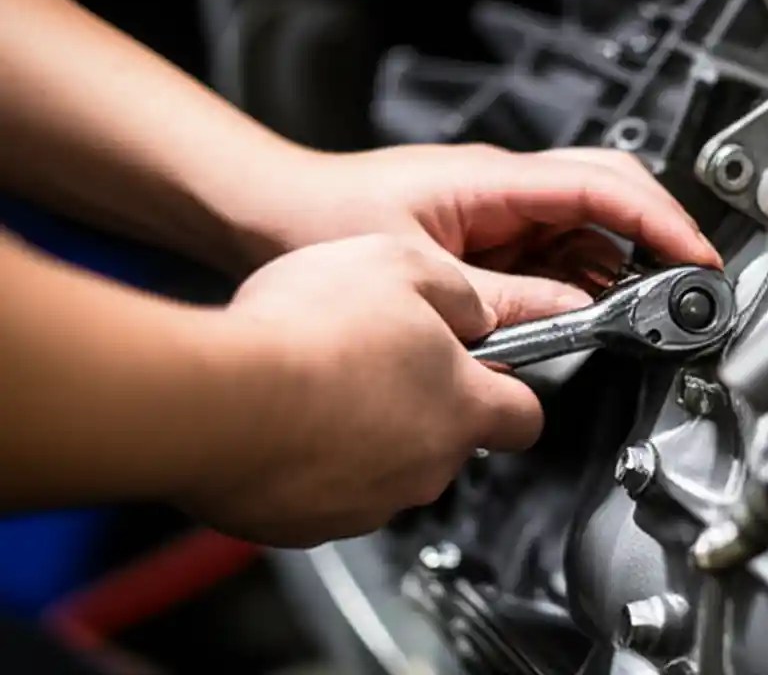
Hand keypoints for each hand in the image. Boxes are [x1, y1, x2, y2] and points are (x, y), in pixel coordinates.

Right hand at [184, 235, 539, 546]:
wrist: (219, 397)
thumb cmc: (309, 332)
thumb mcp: (403, 265)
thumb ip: (455, 293)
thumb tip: (472, 313)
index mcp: (465, 407)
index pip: (526, 418)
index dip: (511, 395)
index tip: (488, 374)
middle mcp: (429, 466)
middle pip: (449, 441)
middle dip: (423, 405)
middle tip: (378, 360)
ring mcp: (372, 502)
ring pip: (388, 467)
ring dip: (366, 432)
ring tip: (319, 384)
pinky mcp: (312, 524)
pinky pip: (327, 492)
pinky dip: (314, 464)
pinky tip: (283, 421)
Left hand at [236, 144, 721, 326]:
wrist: (268, 213)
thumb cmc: (319, 219)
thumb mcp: (420, 272)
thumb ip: (502, 303)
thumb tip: (573, 320)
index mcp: (493, 179)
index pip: (603, 186)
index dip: (660, 223)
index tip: (695, 260)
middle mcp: (506, 189)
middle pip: (611, 197)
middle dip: (656, 241)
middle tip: (683, 292)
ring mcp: (501, 212)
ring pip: (589, 232)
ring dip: (620, 270)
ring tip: (642, 315)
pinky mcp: (490, 239)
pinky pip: (556, 257)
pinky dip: (582, 286)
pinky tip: (589, 316)